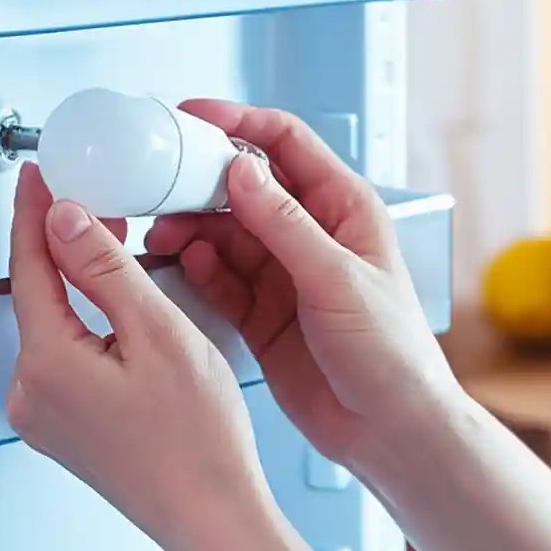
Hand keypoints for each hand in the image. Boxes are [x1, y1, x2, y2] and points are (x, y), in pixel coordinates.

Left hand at [8, 163, 367, 550]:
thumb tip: (64, 220)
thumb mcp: (159, 334)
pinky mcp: (64, 426)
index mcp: (47, 365)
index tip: (39, 173)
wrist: (211, 516)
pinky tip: (112, 303)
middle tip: (83, 193)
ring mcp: (44, 414)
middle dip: (58, 240)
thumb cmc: (198, 444)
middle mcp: (32, 392)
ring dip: (74, 279)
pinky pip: (62, 354)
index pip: (29, 264)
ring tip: (106, 238)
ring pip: (50, 323)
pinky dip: (82, 319)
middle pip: (35, 292)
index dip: (34, 210)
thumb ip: (105, 270)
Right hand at [145, 100, 458, 469]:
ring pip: (224, 233)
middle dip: (198, 184)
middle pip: (242, 188)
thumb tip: (241, 170)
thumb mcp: (336, 280)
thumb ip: (285, 224)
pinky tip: (183, 266)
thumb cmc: (392, 354)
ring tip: (160, 235)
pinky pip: (219, 277)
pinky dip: (198, 269)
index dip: (237, 123)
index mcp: (343, 208)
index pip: (284, 143)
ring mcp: (283, 274)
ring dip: (191, 229)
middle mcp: (310, 234)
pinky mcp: (262, 312)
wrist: (391, 432)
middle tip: (158, 188)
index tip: (190, 118)